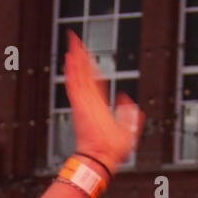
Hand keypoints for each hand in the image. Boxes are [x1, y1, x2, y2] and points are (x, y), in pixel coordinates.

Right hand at [66, 31, 142, 169]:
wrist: (102, 159)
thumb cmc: (112, 150)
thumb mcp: (128, 129)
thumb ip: (128, 114)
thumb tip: (127, 98)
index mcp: (99, 106)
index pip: (94, 81)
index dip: (91, 67)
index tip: (87, 55)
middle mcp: (90, 101)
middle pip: (84, 72)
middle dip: (80, 55)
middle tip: (74, 39)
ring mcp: (84, 102)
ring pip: (79, 74)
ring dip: (76, 57)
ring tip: (72, 41)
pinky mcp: (80, 105)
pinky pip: (74, 84)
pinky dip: (72, 71)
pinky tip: (69, 58)